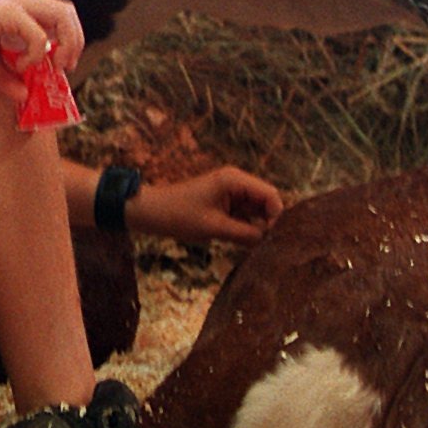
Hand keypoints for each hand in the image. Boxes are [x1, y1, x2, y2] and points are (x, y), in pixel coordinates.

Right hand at [0, 0, 82, 103]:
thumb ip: (6, 79)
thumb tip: (24, 96)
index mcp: (18, 8)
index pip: (57, 16)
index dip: (68, 39)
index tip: (60, 65)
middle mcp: (22, 1)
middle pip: (68, 12)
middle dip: (75, 40)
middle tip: (64, 66)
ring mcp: (17, 4)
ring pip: (63, 16)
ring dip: (65, 43)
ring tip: (52, 64)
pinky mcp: (10, 12)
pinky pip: (38, 37)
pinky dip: (34, 55)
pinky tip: (17, 65)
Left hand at [128, 167, 283, 244]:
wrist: (150, 213)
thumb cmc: (179, 216)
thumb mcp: (215, 228)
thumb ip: (246, 234)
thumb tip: (271, 242)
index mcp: (235, 180)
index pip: (271, 195)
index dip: (277, 216)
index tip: (273, 238)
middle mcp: (237, 182)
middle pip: (266, 203)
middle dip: (269, 223)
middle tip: (267, 246)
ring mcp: (231, 193)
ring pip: (257, 211)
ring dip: (258, 228)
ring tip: (257, 248)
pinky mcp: (224, 204)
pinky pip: (244, 216)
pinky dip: (247, 228)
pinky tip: (246, 244)